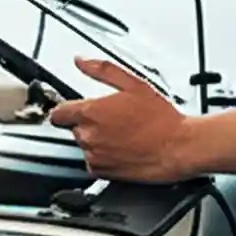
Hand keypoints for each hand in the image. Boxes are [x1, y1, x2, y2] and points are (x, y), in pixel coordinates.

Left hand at [48, 57, 196, 183]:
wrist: (178, 147)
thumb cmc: (161, 118)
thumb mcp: (133, 83)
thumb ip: (102, 70)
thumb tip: (81, 61)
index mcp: (91, 113)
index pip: (57, 113)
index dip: (65, 109)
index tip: (73, 108)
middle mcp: (89, 137)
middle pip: (74, 128)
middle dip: (89, 122)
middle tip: (114, 118)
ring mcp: (95, 156)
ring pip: (85, 145)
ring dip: (97, 139)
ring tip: (123, 133)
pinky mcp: (104, 173)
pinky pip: (94, 162)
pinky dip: (104, 156)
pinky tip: (123, 147)